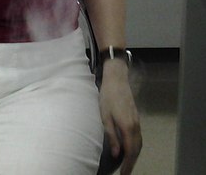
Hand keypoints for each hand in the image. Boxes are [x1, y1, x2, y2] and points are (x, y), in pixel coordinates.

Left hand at [99, 60, 141, 174]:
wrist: (117, 80)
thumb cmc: (107, 96)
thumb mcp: (105, 116)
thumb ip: (111, 136)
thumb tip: (117, 154)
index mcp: (127, 127)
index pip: (130, 152)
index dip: (127, 165)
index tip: (123, 174)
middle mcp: (135, 126)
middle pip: (136, 149)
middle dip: (132, 163)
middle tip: (125, 173)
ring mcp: (137, 121)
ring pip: (139, 144)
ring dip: (134, 156)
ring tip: (127, 165)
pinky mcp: (136, 118)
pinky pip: (139, 137)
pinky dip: (136, 147)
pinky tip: (130, 149)